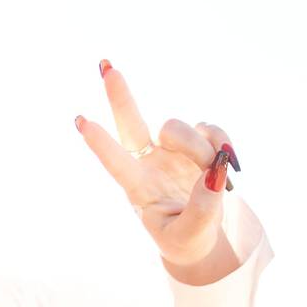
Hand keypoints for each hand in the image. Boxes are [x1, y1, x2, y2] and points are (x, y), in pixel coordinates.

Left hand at [76, 61, 241, 283]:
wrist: (203, 236)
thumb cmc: (186, 239)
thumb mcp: (192, 235)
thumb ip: (202, 208)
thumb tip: (215, 170)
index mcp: (138, 188)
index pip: (116, 163)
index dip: (100, 143)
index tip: (80, 122)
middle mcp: (149, 163)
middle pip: (130, 123)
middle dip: (120, 95)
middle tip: (105, 66)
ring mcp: (171, 151)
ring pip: (179, 128)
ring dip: (198, 148)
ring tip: (212, 171)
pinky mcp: (195, 144)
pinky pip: (209, 129)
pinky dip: (220, 143)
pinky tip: (226, 163)